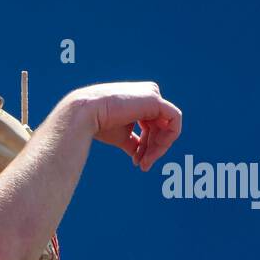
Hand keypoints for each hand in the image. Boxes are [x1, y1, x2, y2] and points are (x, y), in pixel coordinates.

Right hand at [65, 82, 182, 171]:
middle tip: (143, 165)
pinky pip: (174, 120)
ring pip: (168, 126)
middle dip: (154, 149)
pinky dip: (168, 138)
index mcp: (140, 100)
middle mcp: (149, 94)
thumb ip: (134, 143)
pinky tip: (155, 150)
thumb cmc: (99, 124)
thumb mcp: (121, 135)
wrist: (85, 114)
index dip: (148, 146)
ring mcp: (153, 95)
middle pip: (161, 127)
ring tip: (144, 162)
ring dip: (158, 148)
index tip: (136, 161)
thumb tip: (140, 156)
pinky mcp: (155, 100)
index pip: (153, 126)